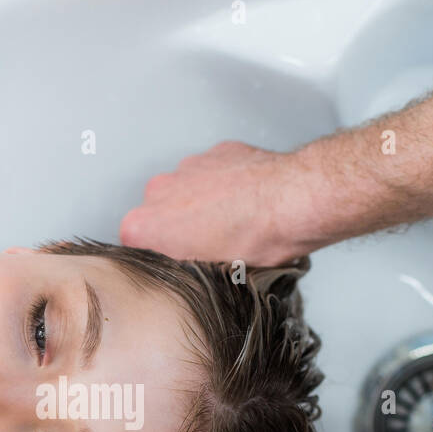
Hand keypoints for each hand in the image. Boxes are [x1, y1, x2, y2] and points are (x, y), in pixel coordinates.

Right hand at [119, 140, 325, 265]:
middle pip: (159, 217)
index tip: (183, 266)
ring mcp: (186, 167)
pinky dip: (225, 185)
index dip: (164, 259)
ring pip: (186, 192)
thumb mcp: (209, 278)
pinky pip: (212, 173)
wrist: (294, 200)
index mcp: (144, 226)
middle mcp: (158, 191)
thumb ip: (183, 270)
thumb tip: (190, 274)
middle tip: (210, 249)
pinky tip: (246, 202)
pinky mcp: (215, 153)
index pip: (138, 248)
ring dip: (202, 206)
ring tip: (234, 224)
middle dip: (180, 230)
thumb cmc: (255, 240)